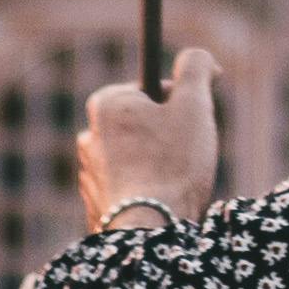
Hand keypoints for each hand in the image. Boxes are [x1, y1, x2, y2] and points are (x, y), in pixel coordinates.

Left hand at [78, 44, 221, 229]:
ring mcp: (89, 173)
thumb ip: (197, 68)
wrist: (148, 233)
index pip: (155, 89)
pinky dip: (147, 193)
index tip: (200, 120)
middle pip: (146, 124)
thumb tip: (199, 55)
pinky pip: (130, 189)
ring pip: (138, 159)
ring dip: (160, 166)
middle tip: (192, 154)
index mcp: (107, 104)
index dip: (184, 103)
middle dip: (171, 136)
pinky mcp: (95, 205)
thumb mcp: (194, 105)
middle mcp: (89, 135)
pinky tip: (162, 205)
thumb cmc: (173, 165)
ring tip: (176, 184)